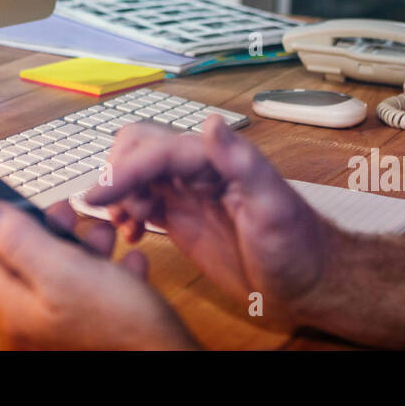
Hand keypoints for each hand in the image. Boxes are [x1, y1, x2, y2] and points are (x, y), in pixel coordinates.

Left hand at [0, 200, 198, 349]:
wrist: (168, 358)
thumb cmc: (119, 323)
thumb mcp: (65, 270)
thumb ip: (21, 241)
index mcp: (20, 307)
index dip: (2, 223)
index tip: (20, 200)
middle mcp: (38, 319)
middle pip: (30, 261)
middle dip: (52, 230)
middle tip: (69, 213)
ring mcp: (68, 324)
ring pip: (67, 271)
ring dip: (87, 245)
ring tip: (107, 234)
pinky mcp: (99, 326)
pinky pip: (99, 289)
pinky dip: (113, 270)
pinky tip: (130, 264)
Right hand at [85, 119, 339, 324]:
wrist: (308, 282)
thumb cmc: (298, 247)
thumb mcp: (274, 206)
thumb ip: (244, 163)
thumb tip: (211, 123)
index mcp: (217, 160)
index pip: (158, 151)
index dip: (124, 170)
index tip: (96, 197)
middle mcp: (198, 169)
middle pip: (139, 149)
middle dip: (118, 174)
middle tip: (118, 212)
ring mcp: (187, 192)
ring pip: (135, 172)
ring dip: (119, 192)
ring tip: (128, 225)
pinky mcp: (181, 217)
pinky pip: (141, 200)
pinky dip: (124, 210)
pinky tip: (132, 234)